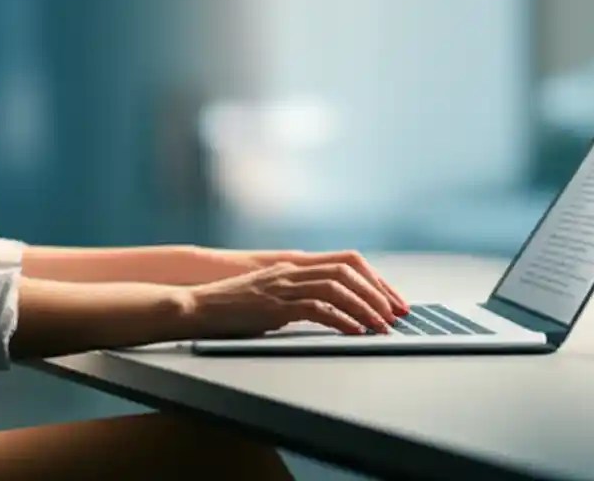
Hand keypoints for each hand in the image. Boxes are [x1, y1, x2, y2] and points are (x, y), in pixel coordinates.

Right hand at [247, 250, 409, 316]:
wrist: (197, 306)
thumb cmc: (233, 306)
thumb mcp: (273, 294)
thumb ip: (300, 295)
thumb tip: (335, 309)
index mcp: (296, 265)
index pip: (348, 261)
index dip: (375, 279)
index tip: (393, 300)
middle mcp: (293, 270)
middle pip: (349, 270)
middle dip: (378, 292)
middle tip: (396, 314)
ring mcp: (283, 286)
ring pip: (337, 287)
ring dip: (365, 307)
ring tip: (381, 326)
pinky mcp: (274, 306)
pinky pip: (317, 309)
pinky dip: (341, 320)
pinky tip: (354, 332)